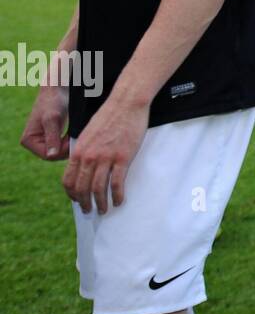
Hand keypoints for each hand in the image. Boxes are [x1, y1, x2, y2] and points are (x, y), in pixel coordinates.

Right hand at [19, 85, 69, 160]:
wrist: (58, 90)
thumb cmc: (53, 101)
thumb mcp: (52, 119)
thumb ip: (52, 137)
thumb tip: (51, 156)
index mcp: (28, 140)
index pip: (47, 156)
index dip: (62, 151)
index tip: (73, 139)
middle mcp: (33, 143)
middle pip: (53, 156)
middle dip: (66, 148)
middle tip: (76, 136)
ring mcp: (41, 140)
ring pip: (58, 152)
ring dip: (68, 145)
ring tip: (75, 133)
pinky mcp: (50, 137)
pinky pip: (61, 146)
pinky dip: (69, 142)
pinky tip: (74, 133)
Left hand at [62, 95, 147, 213]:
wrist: (126, 103)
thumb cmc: (109, 115)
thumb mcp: (88, 133)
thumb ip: (84, 150)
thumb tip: (83, 164)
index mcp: (79, 151)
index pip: (69, 180)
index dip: (72, 194)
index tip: (77, 200)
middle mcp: (89, 157)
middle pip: (82, 188)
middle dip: (85, 203)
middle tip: (89, 210)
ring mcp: (106, 158)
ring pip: (98, 188)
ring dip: (100, 203)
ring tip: (103, 210)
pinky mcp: (123, 158)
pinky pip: (117, 183)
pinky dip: (117, 195)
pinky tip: (119, 201)